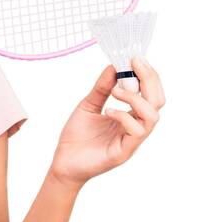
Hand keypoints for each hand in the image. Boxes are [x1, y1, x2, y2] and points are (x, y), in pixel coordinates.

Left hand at [49, 56, 164, 186]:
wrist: (63, 163)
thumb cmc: (76, 137)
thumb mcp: (88, 105)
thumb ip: (101, 88)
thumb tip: (113, 66)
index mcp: (130, 115)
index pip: (151, 93)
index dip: (147, 74)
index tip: (134, 58)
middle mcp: (135, 127)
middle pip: (158, 101)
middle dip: (149, 79)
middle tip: (133, 63)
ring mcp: (132, 140)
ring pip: (152, 116)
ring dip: (136, 97)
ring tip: (115, 91)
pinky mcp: (123, 152)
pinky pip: (136, 132)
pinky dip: (124, 116)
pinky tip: (108, 112)